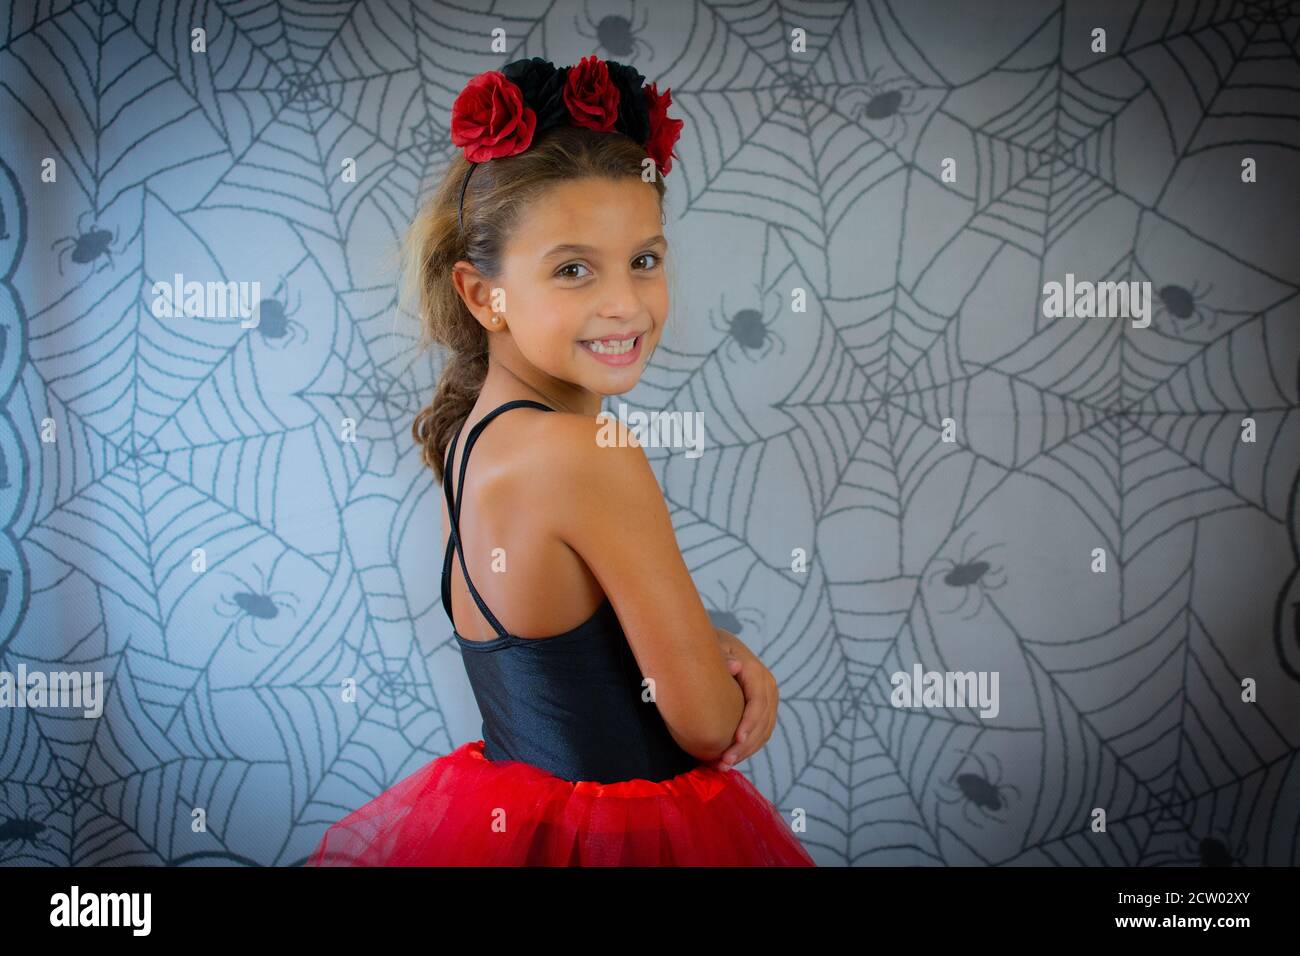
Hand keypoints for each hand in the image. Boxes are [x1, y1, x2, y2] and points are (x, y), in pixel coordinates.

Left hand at [708, 629, 777, 769]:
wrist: (719, 645)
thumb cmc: (712, 647)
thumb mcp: (715, 647)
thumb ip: (722, 657)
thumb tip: (735, 666)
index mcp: (757, 673)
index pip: (758, 702)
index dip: (749, 722)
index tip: (736, 739)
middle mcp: (767, 687)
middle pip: (763, 722)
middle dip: (745, 745)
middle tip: (724, 761)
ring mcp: (767, 700)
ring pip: (764, 732)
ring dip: (746, 751)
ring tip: (724, 765)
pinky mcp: (762, 709)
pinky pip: (761, 733)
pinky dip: (748, 748)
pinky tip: (731, 758)